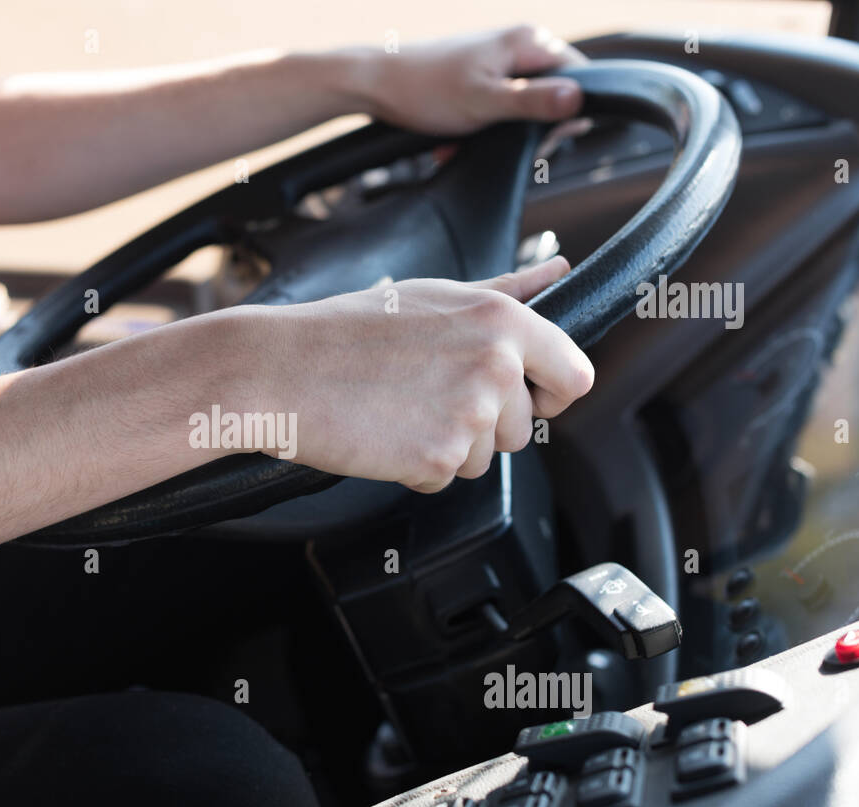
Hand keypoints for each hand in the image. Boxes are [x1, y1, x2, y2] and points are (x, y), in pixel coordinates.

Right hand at [224, 257, 593, 492]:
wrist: (282, 370)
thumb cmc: (348, 330)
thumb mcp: (433, 295)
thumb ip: (506, 290)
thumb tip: (556, 274)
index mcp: (502, 320)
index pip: (575, 376)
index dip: (550, 392)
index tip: (525, 394)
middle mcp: (495, 366)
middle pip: (524, 427)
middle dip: (483, 424)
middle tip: (425, 396)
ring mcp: (469, 415)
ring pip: (485, 457)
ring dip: (448, 446)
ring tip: (399, 410)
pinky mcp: (438, 457)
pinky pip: (445, 479)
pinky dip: (415, 466)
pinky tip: (384, 433)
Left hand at [341, 24, 586, 134]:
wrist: (375, 84)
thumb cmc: (424, 89)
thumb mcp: (485, 103)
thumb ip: (534, 102)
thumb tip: (579, 101)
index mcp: (528, 42)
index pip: (579, 79)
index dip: (566, 115)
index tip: (539, 138)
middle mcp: (518, 46)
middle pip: (551, 98)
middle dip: (522, 131)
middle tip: (491, 142)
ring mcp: (498, 61)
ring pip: (520, 110)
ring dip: (495, 135)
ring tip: (462, 142)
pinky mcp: (479, 78)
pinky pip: (495, 111)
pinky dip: (478, 130)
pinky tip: (454, 141)